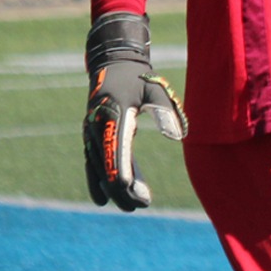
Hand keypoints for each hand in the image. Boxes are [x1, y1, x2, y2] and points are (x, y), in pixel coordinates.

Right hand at [83, 12, 186, 210]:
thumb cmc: (139, 77)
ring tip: (132, 207)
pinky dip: (97, 180)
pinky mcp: (92, 135)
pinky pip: (94, 162)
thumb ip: (165, 111)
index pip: (118, 155)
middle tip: (140, 207)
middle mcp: (97, 128)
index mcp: (113, 117)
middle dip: (121, 190)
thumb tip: (178, 136)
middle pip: (106, 167)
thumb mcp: (155, 89)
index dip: (125, 178)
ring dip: (112, 188)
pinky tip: (102, 200)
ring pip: (99, 168)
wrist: (113, 63)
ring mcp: (91, 132)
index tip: (137, 195)